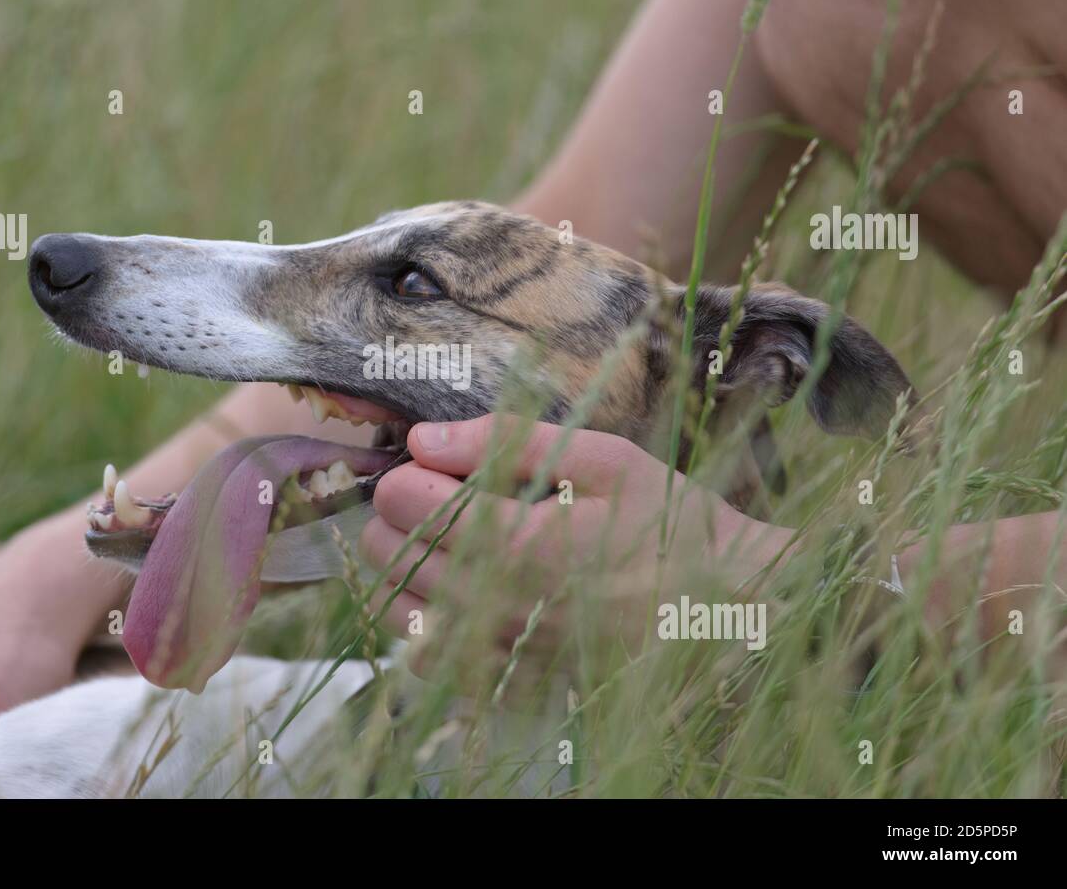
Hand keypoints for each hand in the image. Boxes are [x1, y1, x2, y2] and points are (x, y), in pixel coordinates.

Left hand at [359, 415, 788, 667]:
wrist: (731, 613)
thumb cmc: (675, 526)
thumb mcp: (606, 460)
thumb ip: (507, 443)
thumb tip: (424, 438)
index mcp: (514, 540)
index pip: (405, 500)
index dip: (410, 471)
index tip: (440, 464)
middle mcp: (494, 604)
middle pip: (391, 555)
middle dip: (400, 515)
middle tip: (443, 497)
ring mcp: (500, 652)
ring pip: (399, 613)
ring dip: (406, 571)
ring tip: (448, 546)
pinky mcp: (512, 685)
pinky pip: (430, 665)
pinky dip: (425, 628)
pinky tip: (461, 600)